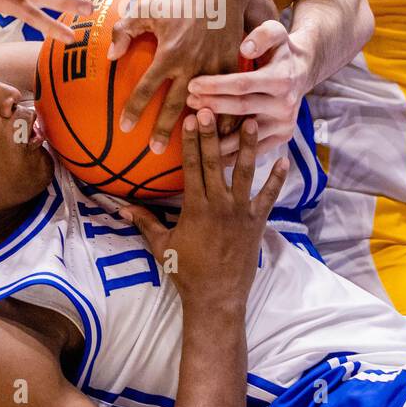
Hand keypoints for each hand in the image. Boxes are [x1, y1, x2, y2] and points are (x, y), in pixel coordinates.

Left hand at [110, 0, 277, 152]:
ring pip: (205, 104)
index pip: (147, 88)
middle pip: (174, 105)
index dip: (134, 109)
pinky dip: (225, 114)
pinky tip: (222, 132)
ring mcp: (214, 67)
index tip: (125, 128)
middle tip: (154, 151)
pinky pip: (228, 96)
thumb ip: (125, 30)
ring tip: (195, 147)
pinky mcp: (231, 66)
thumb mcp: (147, 8)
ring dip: (200, 127)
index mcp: (169, 53)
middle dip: (163, 130)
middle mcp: (191, 64)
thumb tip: (110, 56)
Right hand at [120, 113, 287, 315]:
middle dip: (213, 134)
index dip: (191, 141)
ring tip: (250, 122)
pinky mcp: (257, 222)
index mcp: (195, 207)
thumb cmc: (186, 272)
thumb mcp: (161, 246)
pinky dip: (277, 179)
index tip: (191, 119)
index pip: (192, 167)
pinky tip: (284, 159)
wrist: (216, 297)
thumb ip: (144, 222)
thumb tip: (121, 206)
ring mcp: (240, 212)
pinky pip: (269, 196)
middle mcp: (219, 205)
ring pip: (245, 173)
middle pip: (215, 162)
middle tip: (212, 109)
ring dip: (247, 146)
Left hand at [185, 20, 303, 155]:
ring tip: (192, 125)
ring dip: (217, 133)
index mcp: (282, 80)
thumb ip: (262, 35)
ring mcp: (284, 125)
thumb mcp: (276, 31)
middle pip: (241, 108)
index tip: (192, 84)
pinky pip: (252, 148)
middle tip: (187, 101)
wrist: (303, 71)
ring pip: (244, 134)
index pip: (243, 84)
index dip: (216, 85)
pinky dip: (230, 150)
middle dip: (211, 105)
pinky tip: (208, 145)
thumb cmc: (280, 49)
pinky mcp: (282, 138)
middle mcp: (286, 105)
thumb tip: (245, 48)